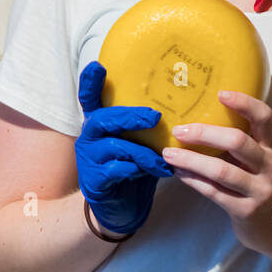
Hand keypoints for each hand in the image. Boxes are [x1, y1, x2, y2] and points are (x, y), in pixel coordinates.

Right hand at [75, 60, 172, 236]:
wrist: (118, 206)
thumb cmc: (131, 167)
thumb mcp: (137, 142)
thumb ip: (146, 126)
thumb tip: (182, 103)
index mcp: (98, 123)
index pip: (89, 97)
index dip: (91, 82)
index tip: (98, 65)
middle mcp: (89, 137)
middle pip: (102, 118)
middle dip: (130, 116)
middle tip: (155, 117)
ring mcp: (89, 159)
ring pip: (115, 146)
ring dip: (143, 151)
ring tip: (164, 158)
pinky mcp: (94, 180)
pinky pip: (117, 170)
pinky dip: (138, 170)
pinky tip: (155, 173)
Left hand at [160, 89, 271, 257]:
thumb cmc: (263, 187)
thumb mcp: (260, 162)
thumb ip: (240, 144)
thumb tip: (197, 120)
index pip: (265, 117)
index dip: (244, 103)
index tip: (220, 93)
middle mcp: (269, 165)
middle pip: (237, 141)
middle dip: (204, 133)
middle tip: (179, 130)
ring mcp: (259, 190)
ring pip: (221, 170)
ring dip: (191, 160)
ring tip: (168, 154)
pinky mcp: (246, 211)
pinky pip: (214, 192)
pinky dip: (193, 181)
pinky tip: (178, 174)